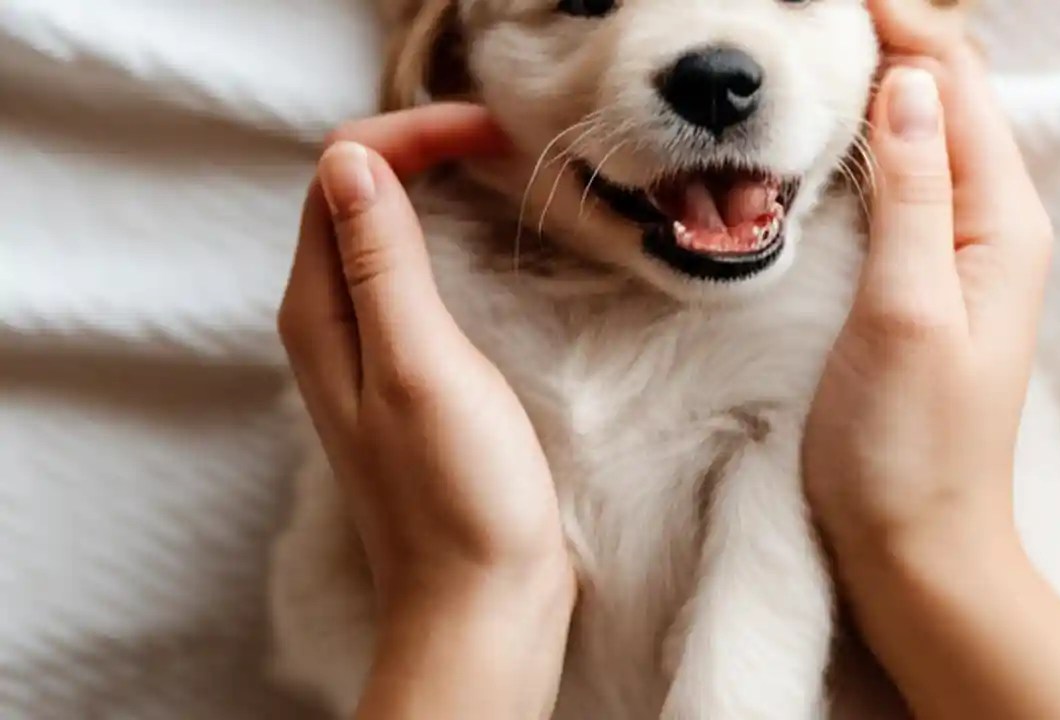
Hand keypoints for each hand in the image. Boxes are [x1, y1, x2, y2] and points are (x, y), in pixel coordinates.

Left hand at [278, 104, 573, 718]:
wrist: (481, 601)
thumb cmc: (457, 496)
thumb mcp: (419, 366)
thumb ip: (380, 263)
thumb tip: (349, 161)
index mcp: (321, 313)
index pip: (340, 177)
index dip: (409, 137)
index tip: (491, 132)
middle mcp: (330, 324)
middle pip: (354, 197)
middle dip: (419, 149)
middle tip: (503, 139)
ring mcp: (368, 350)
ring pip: (382, 233)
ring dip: (432, 188)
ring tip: (500, 170)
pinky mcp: (409, 373)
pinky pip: (410, 276)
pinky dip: (446, 237)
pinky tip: (487, 242)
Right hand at [803, 6, 1059, 717]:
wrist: (914, 541)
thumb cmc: (910, 443)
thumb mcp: (908, 313)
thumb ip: (913, 196)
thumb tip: (908, 83)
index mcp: (1002, 222)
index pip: (957, 84)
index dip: (899, 27)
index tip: (826, 4)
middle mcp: (989, 225)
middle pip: (945, 98)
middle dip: (885, 44)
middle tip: (803, 24)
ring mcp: (954, 252)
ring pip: (918, 137)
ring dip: (871, 88)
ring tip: (807, 59)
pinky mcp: (917, 279)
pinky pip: (897, 186)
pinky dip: (859, 145)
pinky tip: (817, 139)